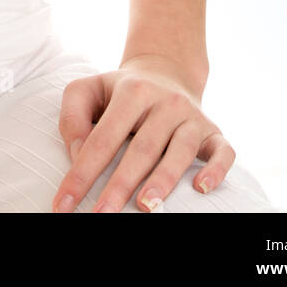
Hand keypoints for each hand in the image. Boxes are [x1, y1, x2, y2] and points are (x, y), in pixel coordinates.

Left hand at [51, 53, 234, 212]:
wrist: (166, 71)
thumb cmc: (120, 92)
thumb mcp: (89, 90)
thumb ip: (73, 116)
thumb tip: (78, 154)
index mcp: (131, 91)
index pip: (102, 138)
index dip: (81, 173)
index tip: (63, 204)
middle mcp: (164, 102)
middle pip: (142, 148)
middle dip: (120, 184)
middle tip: (101, 215)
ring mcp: (191, 117)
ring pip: (181, 150)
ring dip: (164, 180)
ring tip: (145, 206)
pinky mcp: (213, 131)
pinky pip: (223, 151)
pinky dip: (216, 169)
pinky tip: (201, 188)